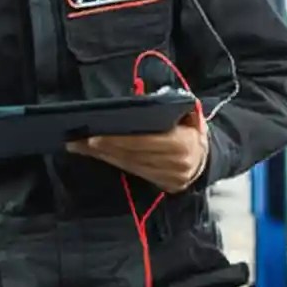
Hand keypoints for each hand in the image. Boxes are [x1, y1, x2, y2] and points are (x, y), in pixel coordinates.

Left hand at [66, 109, 208, 192]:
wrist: (208, 155)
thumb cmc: (191, 127)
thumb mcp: (188, 111)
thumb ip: (171, 104)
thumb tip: (140, 101)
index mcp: (183, 144)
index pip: (144, 143)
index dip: (118, 140)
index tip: (94, 136)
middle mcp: (177, 165)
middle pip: (132, 156)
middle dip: (103, 147)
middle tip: (78, 140)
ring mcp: (170, 178)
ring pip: (129, 165)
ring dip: (102, 156)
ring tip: (79, 146)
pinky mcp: (163, 186)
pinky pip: (133, 172)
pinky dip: (113, 162)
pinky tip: (96, 154)